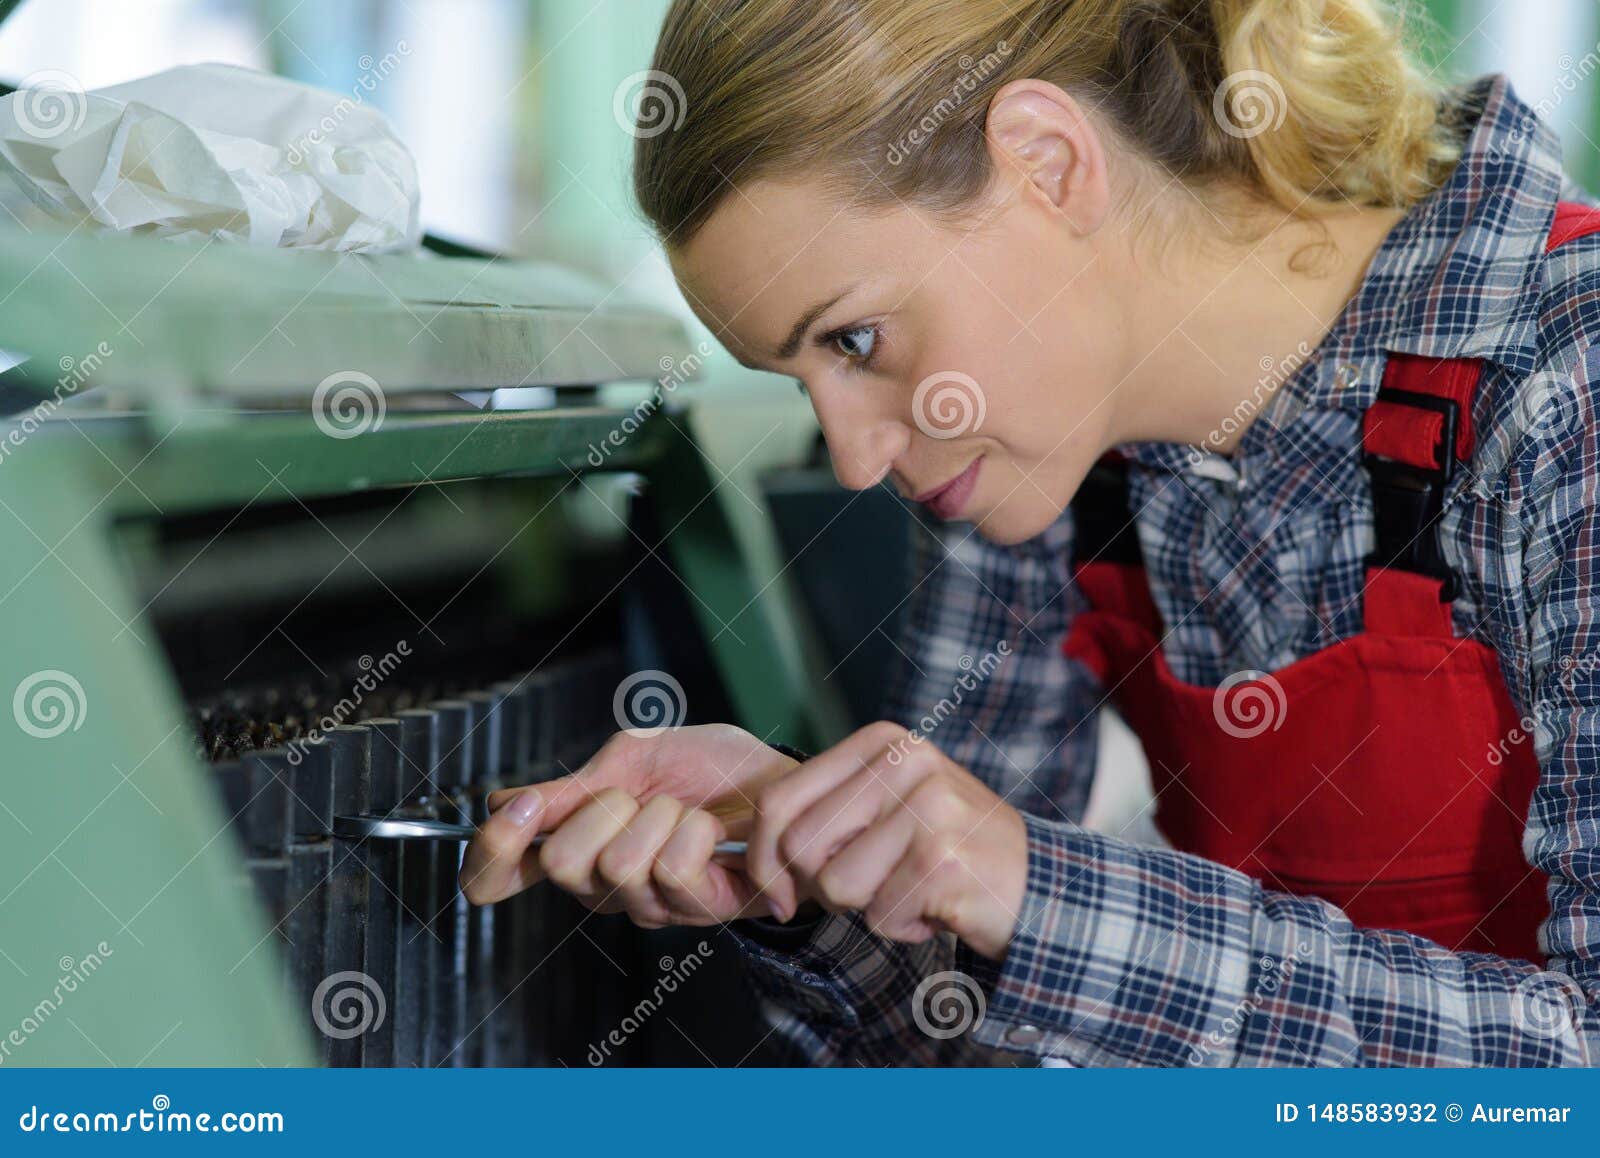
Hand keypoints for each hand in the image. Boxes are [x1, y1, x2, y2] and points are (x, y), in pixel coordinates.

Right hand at [459, 723, 796, 925]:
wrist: (782, 777)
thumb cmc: (712, 771)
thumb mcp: (631, 759)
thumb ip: (569, 788)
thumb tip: (501, 805)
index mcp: (576, 847)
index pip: (499, 877)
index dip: (491, 853)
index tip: (518, 812)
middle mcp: (603, 888)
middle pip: (563, 863)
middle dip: (604, 809)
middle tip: (643, 798)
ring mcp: (650, 906)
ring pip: (620, 865)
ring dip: (660, 816)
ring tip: (688, 812)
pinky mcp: (699, 910)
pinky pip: (672, 871)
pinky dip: (695, 831)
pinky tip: (713, 830)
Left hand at [745, 722, 1026, 959]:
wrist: (1039, 886)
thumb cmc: (948, 854)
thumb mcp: (888, 811)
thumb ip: (826, 816)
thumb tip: (757, 858)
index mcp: (882, 743)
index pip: (778, 798)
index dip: (764, 857)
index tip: (781, 892)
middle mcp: (904, 762)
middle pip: (798, 845)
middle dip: (821, 887)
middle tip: (868, 889)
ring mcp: (927, 806)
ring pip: (836, 885)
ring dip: (868, 908)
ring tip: (911, 889)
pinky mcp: (943, 858)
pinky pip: (880, 915)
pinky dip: (903, 926)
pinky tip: (938, 906)